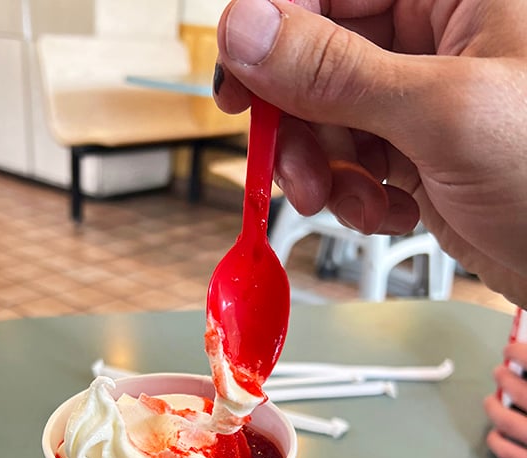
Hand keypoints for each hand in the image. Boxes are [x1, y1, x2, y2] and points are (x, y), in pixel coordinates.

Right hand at [214, 0, 526, 305]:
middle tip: (286, 161)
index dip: (274, 23)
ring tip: (344, 200)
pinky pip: (353, 159)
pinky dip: (354, 194)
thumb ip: (336, 71)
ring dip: (322, 167)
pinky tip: (386, 211)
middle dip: (297, 117)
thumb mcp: (444, 114)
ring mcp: (425, 97)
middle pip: (320, 52)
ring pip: (328, 114)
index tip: (237, 74)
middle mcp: (440, 34)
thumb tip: (249, 32)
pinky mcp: (419, 151)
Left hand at [484, 343, 526, 457]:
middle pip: (521, 391)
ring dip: (495, 408)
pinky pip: (510, 454)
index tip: (511, 349)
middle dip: (505, 378)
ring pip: (509, 421)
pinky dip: (497, 442)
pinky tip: (495, 434)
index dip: (522, 353)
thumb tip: (525, 358)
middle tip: (499, 372)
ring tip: (491, 401)